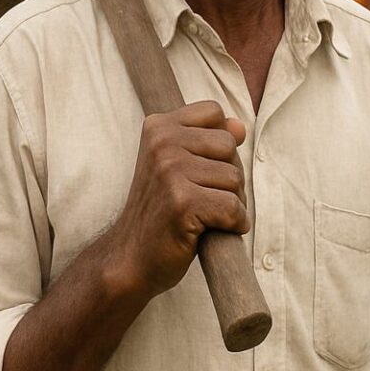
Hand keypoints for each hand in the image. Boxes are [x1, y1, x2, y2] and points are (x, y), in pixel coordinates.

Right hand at [103, 100, 248, 302]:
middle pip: (229, 146)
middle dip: (227, 177)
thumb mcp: (179, 166)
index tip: (197, 171)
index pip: (214, 113)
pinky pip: (233, 208)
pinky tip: (210, 231)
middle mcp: (161, 143)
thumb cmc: (160, 212)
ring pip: (235, 179)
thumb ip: (208, 140)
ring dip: (231, 204)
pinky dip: (234, 225)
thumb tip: (239, 126)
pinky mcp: (182, 202)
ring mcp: (170, 171)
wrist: (129, 257)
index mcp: (158, 127)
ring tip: (203, 217)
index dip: (218, 145)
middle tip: (200, 199)